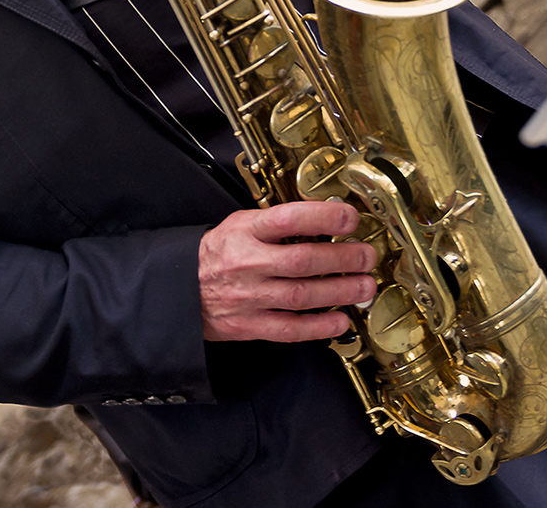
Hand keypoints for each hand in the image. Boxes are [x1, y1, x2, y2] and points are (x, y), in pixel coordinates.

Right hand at [198, 201, 376, 342]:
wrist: (180, 287)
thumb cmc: (217, 253)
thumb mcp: (239, 223)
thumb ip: (277, 222)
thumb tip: (325, 218)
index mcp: (245, 231)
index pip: (287, 219)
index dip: (322, 217)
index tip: (349, 217)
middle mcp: (248, 263)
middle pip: (302, 260)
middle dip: (342, 258)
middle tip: (367, 256)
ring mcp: (249, 296)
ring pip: (302, 295)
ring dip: (340, 291)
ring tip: (364, 285)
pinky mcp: (250, 325)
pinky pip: (290, 328)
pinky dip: (319, 326)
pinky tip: (341, 320)